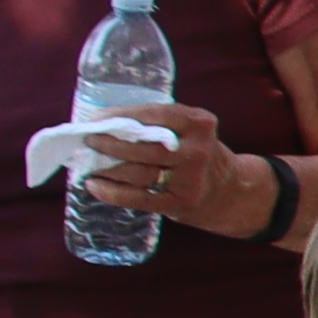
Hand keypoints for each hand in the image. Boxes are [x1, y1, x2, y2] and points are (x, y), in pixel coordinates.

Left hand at [78, 99, 235, 224]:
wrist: (231, 191)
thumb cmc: (198, 154)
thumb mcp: (191, 131)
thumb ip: (160, 125)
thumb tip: (105, 122)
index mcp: (199, 123)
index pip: (153, 115)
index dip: (120, 116)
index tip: (96, 118)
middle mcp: (197, 150)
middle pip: (142, 145)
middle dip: (108, 142)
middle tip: (87, 140)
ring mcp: (190, 179)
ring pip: (137, 172)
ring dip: (105, 168)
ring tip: (86, 163)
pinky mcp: (180, 203)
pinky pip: (138, 197)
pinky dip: (111, 192)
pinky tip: (94, 186)